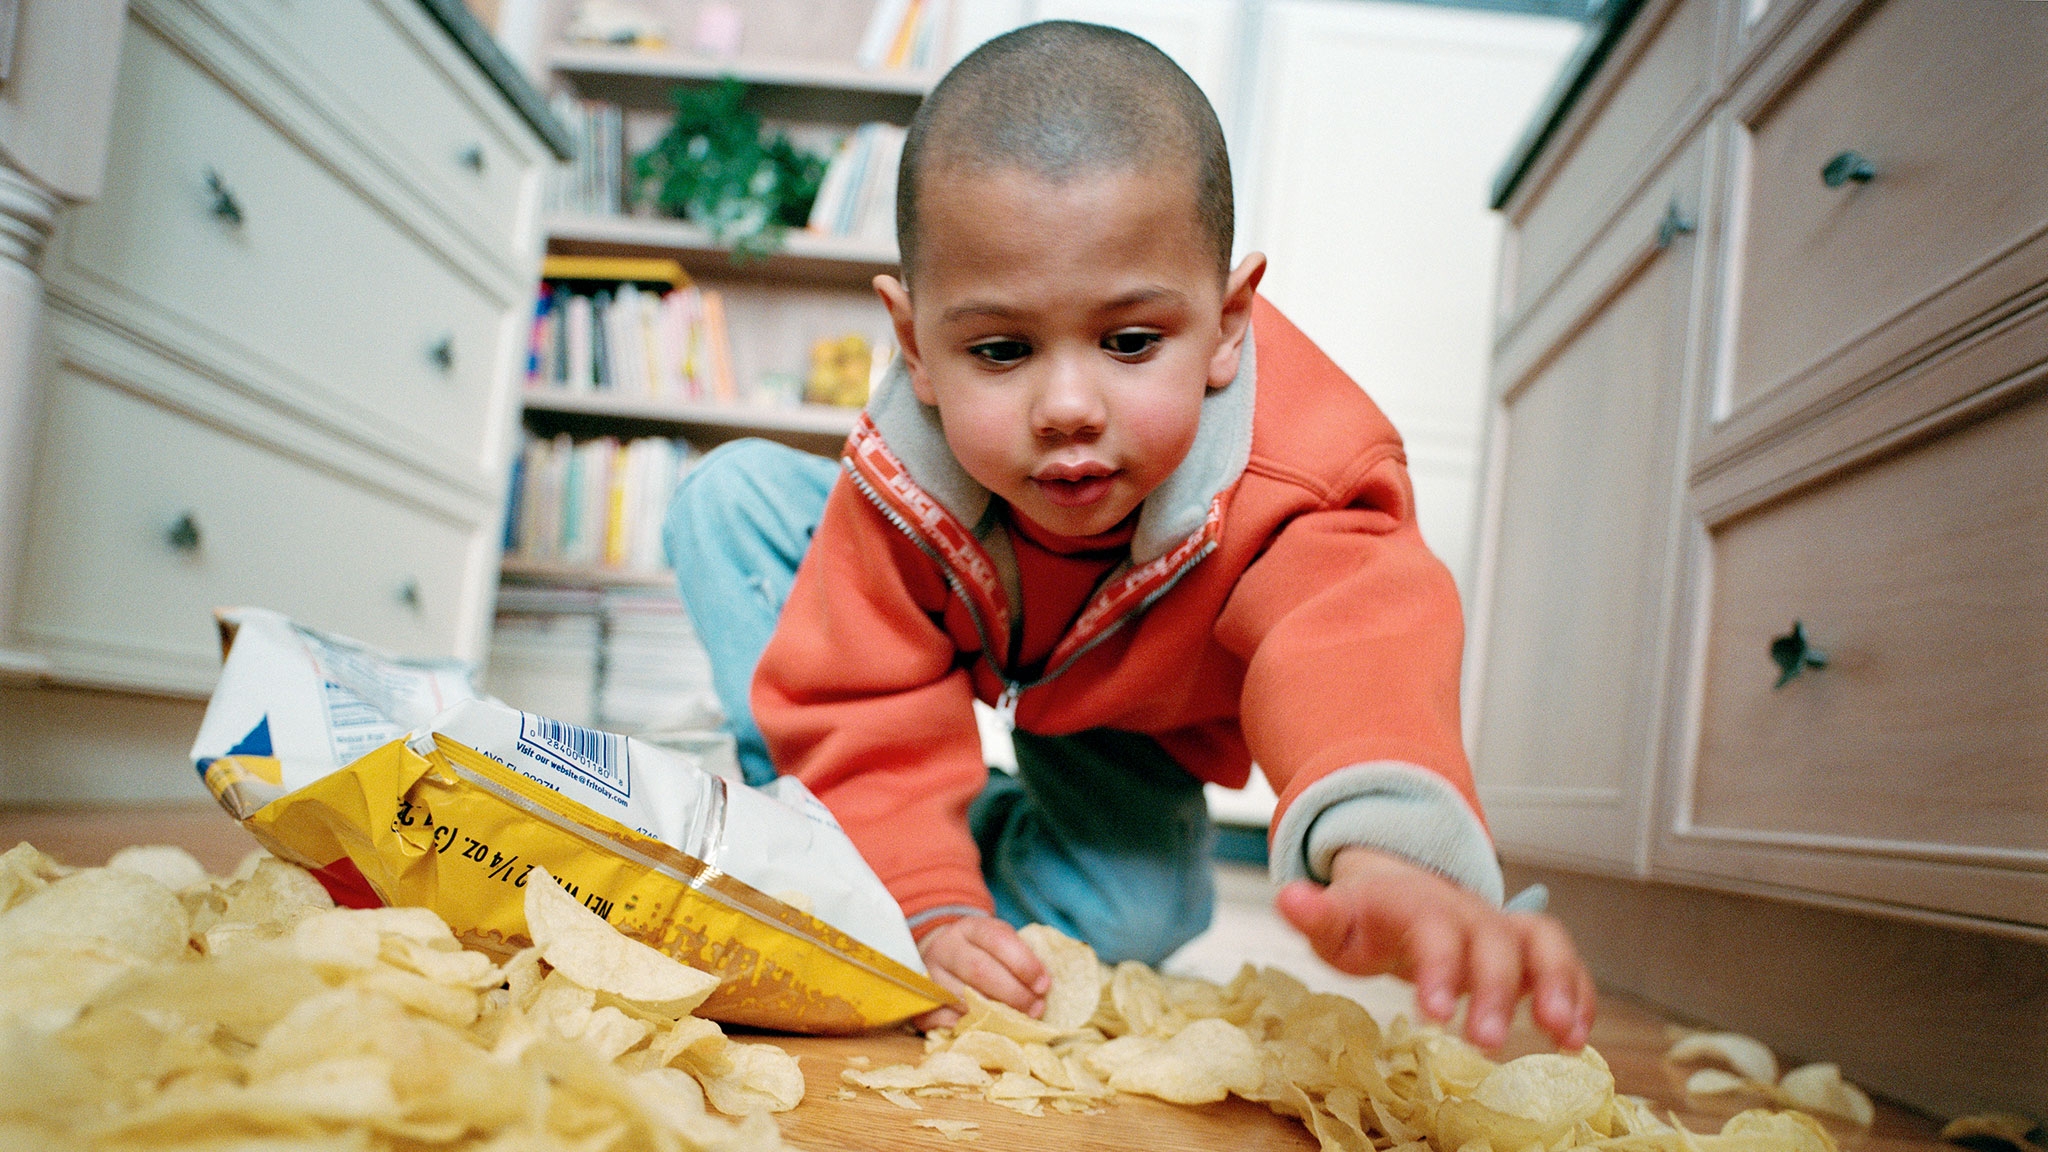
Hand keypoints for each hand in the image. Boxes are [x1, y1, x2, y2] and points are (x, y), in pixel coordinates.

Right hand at [912, 915, 1050, 1030]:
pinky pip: (943, 1019)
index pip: (998, 940)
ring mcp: (928, 975)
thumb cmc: (981, 952)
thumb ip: (1019, 956)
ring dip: (995, 1014)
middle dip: (1013, 993)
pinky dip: (968, 1026)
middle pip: (979, 970)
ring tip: (1018, 1022)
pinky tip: (987, 1028)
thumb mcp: (999, 942)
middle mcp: (946, 948)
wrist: (941, 956)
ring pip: (961, 997)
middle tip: (1036, 1009)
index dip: (1024, 964)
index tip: (1044, 985)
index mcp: (970, 928)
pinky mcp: (919, 1003)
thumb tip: (1041, 986)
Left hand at [1274, 845, 1595, 1051]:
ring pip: (1543, 944)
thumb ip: (1316, 913)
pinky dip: (1579, 993)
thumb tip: (1288, 897)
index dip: (1439, 969)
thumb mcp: (1336, 918)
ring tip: (1563, 1034)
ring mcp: (1503, 927)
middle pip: (1494, 942)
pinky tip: (1577, 1036)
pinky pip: (1563, 960)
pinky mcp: (1528, 948)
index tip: (1434, 1013)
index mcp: (1418, 905)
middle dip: (1496, 990)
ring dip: (1559, 985)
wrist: (1402, 888)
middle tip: (1488, 1041)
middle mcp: (1469, 912)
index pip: (1434, 930)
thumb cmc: (1369, 918)